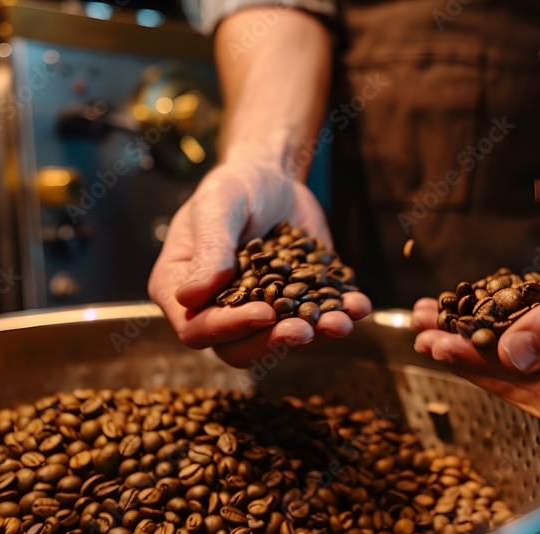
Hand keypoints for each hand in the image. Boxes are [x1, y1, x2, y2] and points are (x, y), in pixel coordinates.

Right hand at [148, 161, 371, 366]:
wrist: (274, 178)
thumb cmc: (235, 186)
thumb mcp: (218, 206)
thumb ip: (209, 249)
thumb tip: (189, 297)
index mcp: (181, 290)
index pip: (197, 328)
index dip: (229, 328)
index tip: (263, 312)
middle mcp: (217, 311)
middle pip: (239, 349)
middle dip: (274, 342)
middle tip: (305, 330)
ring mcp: (259, 313)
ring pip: (281, 342)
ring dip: (313, 337)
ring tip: (340, 323)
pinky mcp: (296, 307)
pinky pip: (315, 323)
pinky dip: (339, 317)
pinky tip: (358, 306)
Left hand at [412, 215, 539, 414]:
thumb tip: (513, 357)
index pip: (539, 389)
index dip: (485, 371)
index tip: (442, 349)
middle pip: (521, 382)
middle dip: (467, 358)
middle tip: (421, 335)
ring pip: (519, 366)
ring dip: (469, 345)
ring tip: (425, 323)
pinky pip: (527, 347)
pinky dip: (489, 331)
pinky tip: (455, 314)